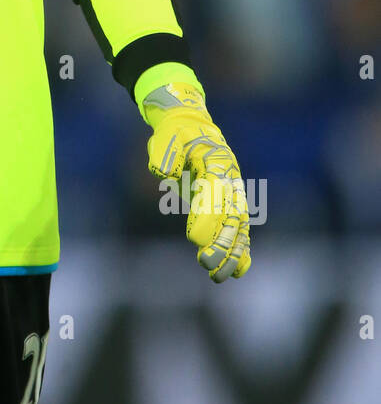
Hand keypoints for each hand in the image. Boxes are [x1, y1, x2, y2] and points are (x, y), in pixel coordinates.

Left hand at [142, 82, 250, 282]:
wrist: (190, 126)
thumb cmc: (175, 133)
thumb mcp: (166, 135)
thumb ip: (165, 152)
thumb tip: (163, 173)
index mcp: (218, 161)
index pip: (215, 193)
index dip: (207, 216)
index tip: (194, 239)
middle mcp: (231, 179)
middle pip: (231, 214)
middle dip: (220, 242)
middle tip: (205, 264)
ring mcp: (233, 193)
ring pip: (237, 227)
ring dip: (231, 252)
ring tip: (220, 276)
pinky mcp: (229, 204)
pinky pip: (238, 230)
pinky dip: (240, 250)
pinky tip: (237, 271)